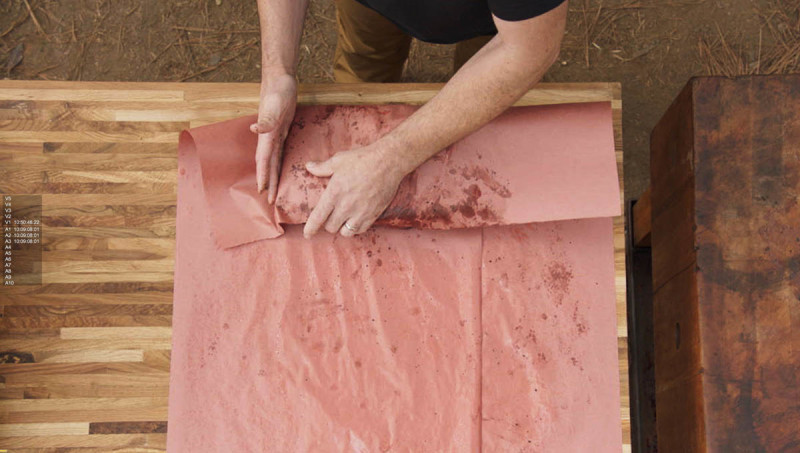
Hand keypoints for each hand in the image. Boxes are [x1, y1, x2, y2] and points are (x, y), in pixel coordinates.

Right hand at [250, 74, 296, 202]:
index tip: (263, 191)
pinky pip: (280, 152)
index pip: (264, 160)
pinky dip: (279, 164)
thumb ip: (266, 118)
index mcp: (266, 135)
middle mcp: (268, 138)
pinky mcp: (282, 131)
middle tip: (271, 201)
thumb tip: (254, 129)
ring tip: (274, 192)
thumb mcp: (274, 104)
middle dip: (268, 183)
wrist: (280, 78)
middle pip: (268, 165)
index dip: (264, 175)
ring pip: (273, 161)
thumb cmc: (277, 90)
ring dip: (273, 177)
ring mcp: (275, 135)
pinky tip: (281, 170)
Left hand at [303, 145, 406, 237]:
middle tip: (330, 217)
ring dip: (341, 228)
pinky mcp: (373, 214)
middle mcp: (346, 206)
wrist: (388, 162)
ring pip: (345, 232)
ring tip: (342, 220)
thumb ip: (322, 167)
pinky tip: (354, 221)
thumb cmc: (362, 159)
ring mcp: (361, 212)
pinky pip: (360, 230)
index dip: (310, 228)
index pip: (318, 217)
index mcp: (334, 193)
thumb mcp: (339, 160)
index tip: (307, 234)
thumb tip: (309, 167)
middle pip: (331, 227)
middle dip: (328, 224)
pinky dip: (355, 228)